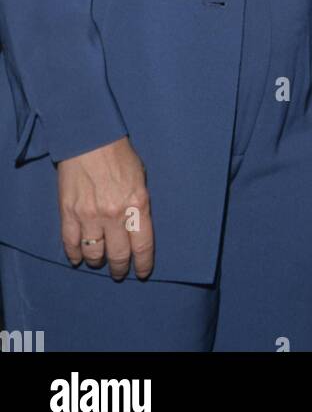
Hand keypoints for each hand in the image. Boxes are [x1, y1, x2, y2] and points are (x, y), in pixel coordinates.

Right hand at [57, 136, 153, 280]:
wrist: (89, 138)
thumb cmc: (119, 154)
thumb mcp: (140, 177)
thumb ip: (138, 202)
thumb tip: (136, 223)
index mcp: (137, 204)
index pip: (142, 245)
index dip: (142, 264)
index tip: (141, 273)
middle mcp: (114, 214)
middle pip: (118, 255)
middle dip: (119, 268)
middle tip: (118, 272)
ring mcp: (90, 215)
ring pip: (94, 253)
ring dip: (97, 261)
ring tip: (99, 261)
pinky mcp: (69, 213)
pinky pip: (71, 243)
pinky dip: (74, 254)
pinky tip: (77, 257)